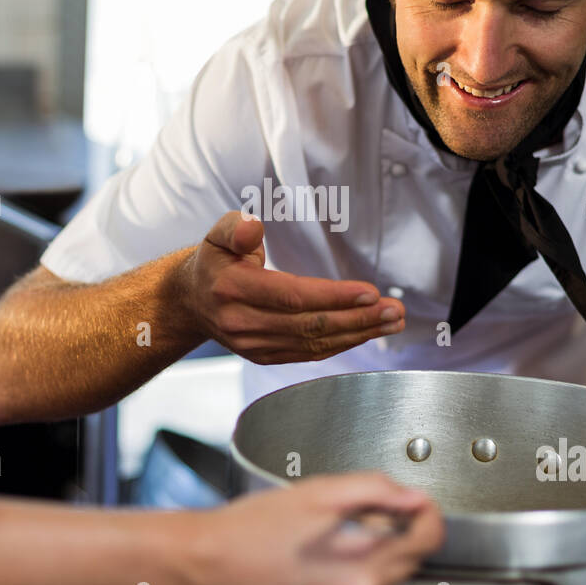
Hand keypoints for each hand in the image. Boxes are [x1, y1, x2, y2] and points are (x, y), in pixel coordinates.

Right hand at [179, 211, 404, 363]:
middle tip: (394, 311)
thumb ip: (237, 228)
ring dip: (358, 334)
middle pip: (309, 325)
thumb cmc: (214, 262)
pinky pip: (308, 354)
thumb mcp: (218, 234)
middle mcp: (241, 322)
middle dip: (357, 319)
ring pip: (313, 344)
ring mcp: (253, 345)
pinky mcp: (264, 357)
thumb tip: (254, 227)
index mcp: (232, 289)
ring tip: (392, 322)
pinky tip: (366, 333)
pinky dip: (341, 344)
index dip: (332, 297)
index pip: (291, 296)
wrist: (191, 302)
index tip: (369, 292)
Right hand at [183, 473, 444, 584]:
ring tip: (333, 530)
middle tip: (367, 507)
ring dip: (373, 554)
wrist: (202, 565)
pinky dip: (349, 575)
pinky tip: (318, 554)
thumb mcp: (317, 493)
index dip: (427, 512)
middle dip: (397, 531)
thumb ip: (375, 490)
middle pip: (406, 563)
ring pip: (381, 582)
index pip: (426, 542)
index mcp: (360, 572)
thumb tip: (411, 496)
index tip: (421, 500)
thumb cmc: (247, 531)